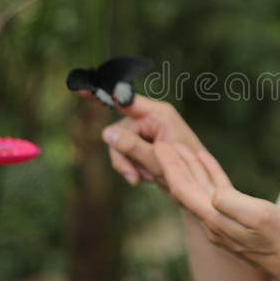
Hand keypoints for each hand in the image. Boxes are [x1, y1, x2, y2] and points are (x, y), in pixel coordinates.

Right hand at [75, 91, 203, 187]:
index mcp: (159, 114)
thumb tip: (106, 133)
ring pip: (119, 145)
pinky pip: (125, 153)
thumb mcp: (159, 161)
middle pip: (118, 131)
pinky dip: (132, 167)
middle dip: (124, 156)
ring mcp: (147, 131)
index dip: (102, 94)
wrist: (199, 191)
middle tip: (135, 178)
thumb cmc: (189, 172)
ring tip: (147, 178)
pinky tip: (146, 178)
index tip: (80, 89)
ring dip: (129, 165)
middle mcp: (151, 118)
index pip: (125, 100)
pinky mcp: (144, 144)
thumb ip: (132, 147)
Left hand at [157, 143, 279, 280]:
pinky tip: (206, 163)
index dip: (170, 166)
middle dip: (173, 166)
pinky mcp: (233, 224)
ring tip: (180, 150)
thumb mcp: (259, 216)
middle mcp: (213, 223)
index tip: (159, 146)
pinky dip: (208, 177)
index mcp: (215, 219)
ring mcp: (222, 225)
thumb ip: (232, 204)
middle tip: (161, 143)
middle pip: (186, 189)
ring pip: (198, 191)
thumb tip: (213, 193)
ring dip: (188, 169)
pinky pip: (215, 194)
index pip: (183, 189)